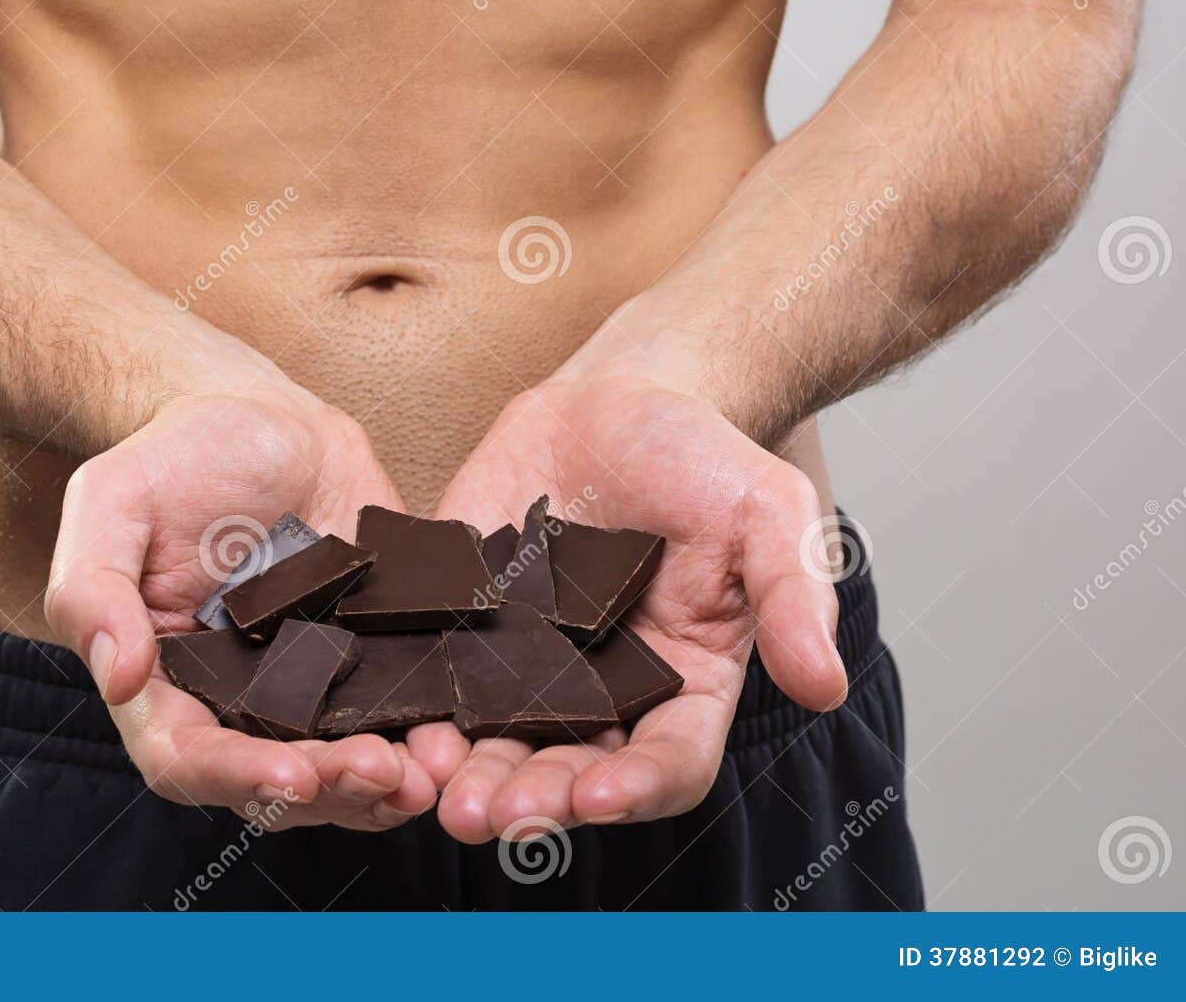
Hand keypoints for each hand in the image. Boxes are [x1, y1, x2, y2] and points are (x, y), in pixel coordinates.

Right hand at [46, 387, 436, 829]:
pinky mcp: (374, 657)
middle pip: (281, 782)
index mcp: (167, 683)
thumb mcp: (109, 503)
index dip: (240, 778)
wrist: (261, 416)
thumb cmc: (172, 459)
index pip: (190, 760)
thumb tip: (120, 679)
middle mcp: (240, 704)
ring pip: (346, 766)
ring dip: (387, 786)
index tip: (293, 777)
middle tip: (384, 773)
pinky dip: (429, 737)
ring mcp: (313, 687)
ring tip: (429, 773)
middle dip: (334, 789)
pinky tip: (458, 737)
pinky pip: (402, 714)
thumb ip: (92, 590)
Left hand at [419, 370, 846, 842]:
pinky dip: (412, 701)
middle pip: (569, 769)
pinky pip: (435, 674)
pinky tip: (388, 714)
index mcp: (684, 684)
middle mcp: (603, 691)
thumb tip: (824, 685)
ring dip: (464, 770)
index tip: (595, 796)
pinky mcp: (464, 623)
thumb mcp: (769, 512)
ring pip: (494, 738)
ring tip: (430, 782)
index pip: (667, 761)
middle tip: (489, 814)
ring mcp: (527, 663)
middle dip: (530, 796)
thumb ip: (796, 597)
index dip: (633, 788)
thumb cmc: (705, 458)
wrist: (619, 397)